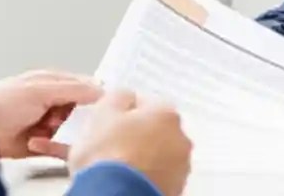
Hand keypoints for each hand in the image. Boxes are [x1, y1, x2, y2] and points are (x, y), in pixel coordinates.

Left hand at [0, 69, 101, 159]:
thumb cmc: (0, 101)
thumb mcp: (42, 89)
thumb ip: (74, 89)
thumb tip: (100, 89)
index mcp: (55, 83)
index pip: (87, 88)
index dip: (98, 96)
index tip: (107, 104)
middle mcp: (53, 103)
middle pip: (83, 112)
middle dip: (81, 118)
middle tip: (71, 117)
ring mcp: (48, 124)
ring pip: (73, 132)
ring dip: (64, 133)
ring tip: (47, 128)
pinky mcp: (41, 145)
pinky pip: (58, 150)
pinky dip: (53, 148)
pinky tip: (39, 141)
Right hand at [68, 90, 192, 195]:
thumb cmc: (107, 153)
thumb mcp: (102, 113)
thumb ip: (119, 96)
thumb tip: (127, 97)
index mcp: (166, 113)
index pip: (147, 104)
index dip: (126, 112)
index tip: (112, 123)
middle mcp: (180, 138)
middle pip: (158, 129)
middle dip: (140, 135)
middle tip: (115, 146)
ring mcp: (181, 166)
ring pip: (162, 154)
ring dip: (147, 157)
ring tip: (122, 167)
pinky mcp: (177, 189)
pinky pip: (161, 176)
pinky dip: (149, 176)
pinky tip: (131, 180)